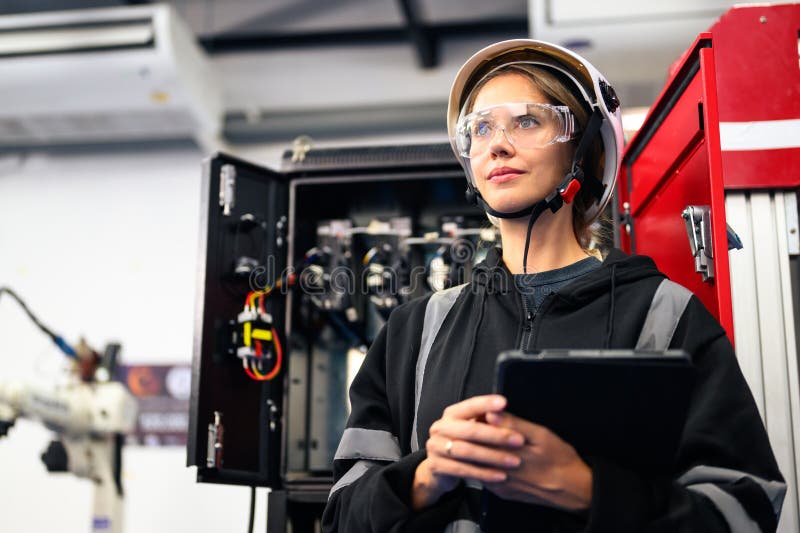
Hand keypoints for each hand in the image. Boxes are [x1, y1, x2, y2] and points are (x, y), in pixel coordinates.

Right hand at [412, 395, 524, 509]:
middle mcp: (441, 427)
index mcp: (452, 414)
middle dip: (496, 435)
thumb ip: (487, 422)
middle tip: (518, 440)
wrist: (441, 471)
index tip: (504, 402)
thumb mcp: (475, 430)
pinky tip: (500, 476)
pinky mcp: (436, 466)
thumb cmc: (464, 445)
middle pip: (470, 429)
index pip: (470, 406)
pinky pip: (462, 470)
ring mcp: (435, 446)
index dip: (486, 404)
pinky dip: (483, 473)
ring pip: (466, 451)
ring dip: (493, 456)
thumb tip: (500, 413)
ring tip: (513, 461)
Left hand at [483, 411, 592, 510]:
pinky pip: (484, 478)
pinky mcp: (502, 493)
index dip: (478, 422)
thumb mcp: (541, 435)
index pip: (481, 434)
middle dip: (475, 437)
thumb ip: (513, 424)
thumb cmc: (560, 458)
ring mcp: (500, 484)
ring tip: (485, 442)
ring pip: (477, 465)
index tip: (481, 415)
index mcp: (509, 451)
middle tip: (479, 426)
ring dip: (477, 452)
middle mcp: (502, 470)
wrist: (572, 488)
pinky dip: (483, 466)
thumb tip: (490, 414)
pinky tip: (489, 459)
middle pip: (476, 450)